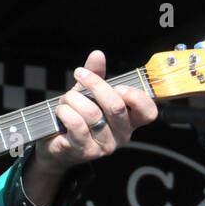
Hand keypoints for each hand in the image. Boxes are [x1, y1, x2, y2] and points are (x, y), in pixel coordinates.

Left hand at [29, 49, 158, 179]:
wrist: (56, 145)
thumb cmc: (77, 118)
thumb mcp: (87, 94)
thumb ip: (96, 75)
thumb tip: (98, 55)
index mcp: (129, 120)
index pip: (148, 111)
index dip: (136, 96)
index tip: (118, 85)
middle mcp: (121, 135)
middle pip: (116, 106)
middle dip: (95, 86)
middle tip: (80, 75)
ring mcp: (104, 145)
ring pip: (92, 113)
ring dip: (74, 99)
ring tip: (67, 99)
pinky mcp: (85, 151)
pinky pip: (76, 124)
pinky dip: (65, 111)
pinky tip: (62, 111)